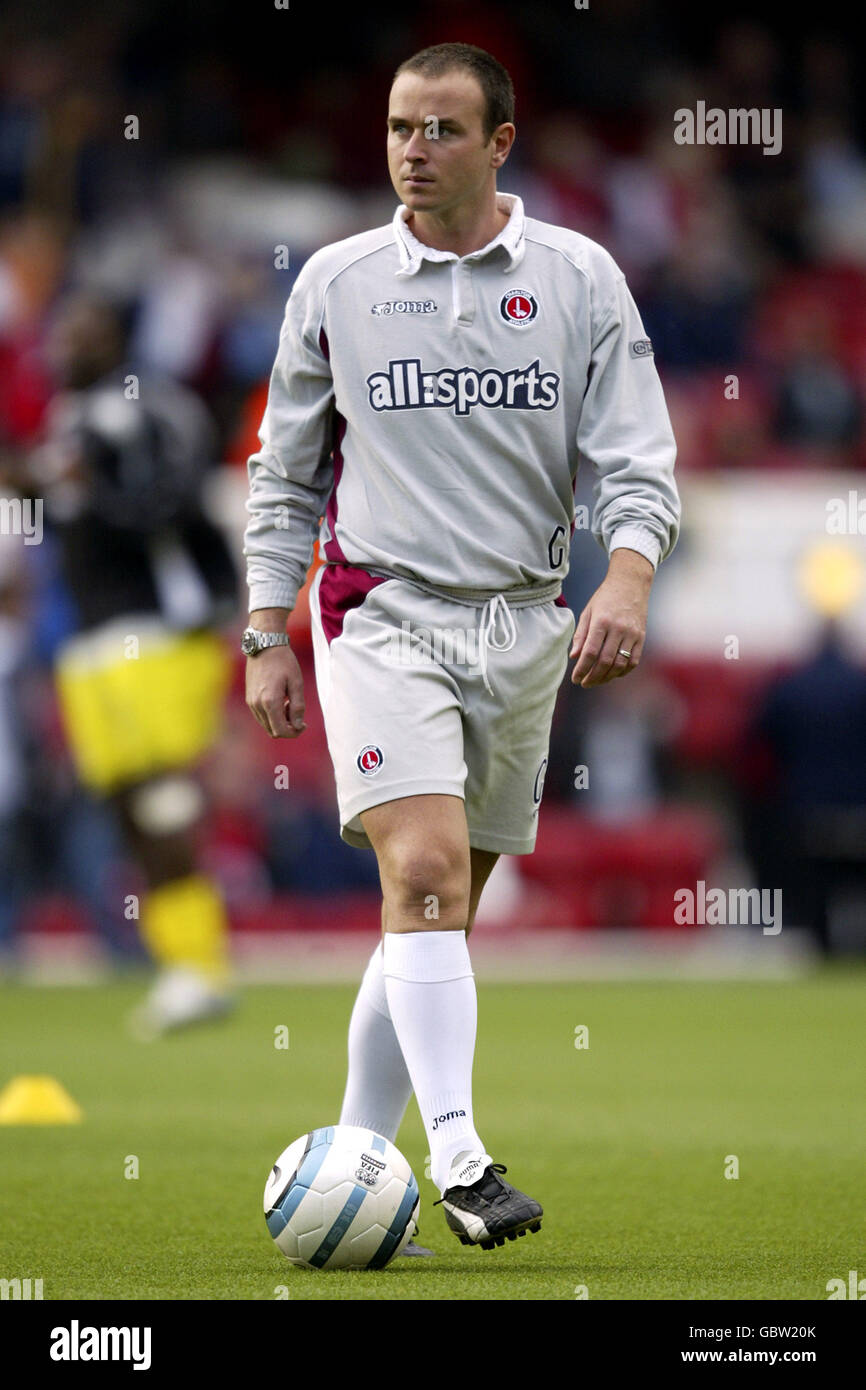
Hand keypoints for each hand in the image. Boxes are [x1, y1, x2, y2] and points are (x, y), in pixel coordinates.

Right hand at [245, 645, 306, 737]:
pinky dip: (272, 715)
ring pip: (266, 725)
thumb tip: (298, 726)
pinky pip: (261, 716)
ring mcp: (251, 702)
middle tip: (299, 715)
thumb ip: (298, 707)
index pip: (280, 731)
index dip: (294, 733)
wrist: (265, 645)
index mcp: (269, 702)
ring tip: (289, 704)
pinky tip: (281, 701)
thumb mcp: (297, 683)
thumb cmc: (283, 662)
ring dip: (280, 721)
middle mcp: (257, 705)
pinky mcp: (249, 698)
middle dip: (288, 728)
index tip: (304, 725)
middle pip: (273, 731)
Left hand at [570, 548, 652, 686]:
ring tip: (596, 681)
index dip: (582, 669)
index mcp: (602, 621)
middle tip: (584, 683)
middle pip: (605, 661)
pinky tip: (613, 674)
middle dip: (593, 677)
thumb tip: (574, 657)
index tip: (575, 678)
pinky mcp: (642, 637)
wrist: (631, 583)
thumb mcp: (588, 612)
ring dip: (607, 677)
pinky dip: (623, 671)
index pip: (590, 652)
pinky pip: (634, 661)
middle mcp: (618, 628)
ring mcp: (632, 633)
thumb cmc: (605, 597)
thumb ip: (581, 635)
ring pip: (620, 664)